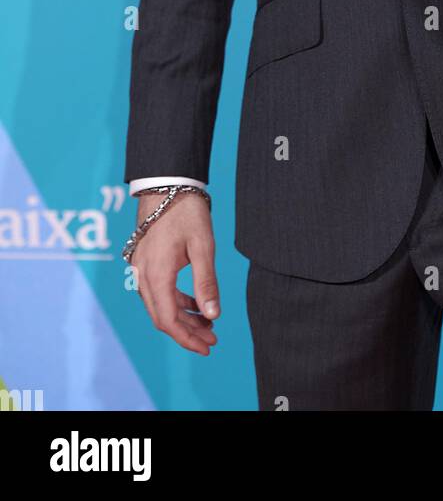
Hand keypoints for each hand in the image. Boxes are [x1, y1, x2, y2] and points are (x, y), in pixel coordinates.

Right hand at [130, 191, 219, 354]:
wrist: (166, 184)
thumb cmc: (186, 212)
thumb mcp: (203, 246)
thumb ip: (206, 283)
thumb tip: (213, 315)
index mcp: (156, 274)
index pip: (169, 320)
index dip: (188, 338)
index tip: (208, 347)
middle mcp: (143, 276)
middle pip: (162, 318)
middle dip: (187, 333)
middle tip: (212, 340)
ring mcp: (141, 269)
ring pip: (159, 306)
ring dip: (182, 318)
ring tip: (208, 324)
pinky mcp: (144, 262)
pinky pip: (157, 292)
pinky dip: (176, 302)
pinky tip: (194, 304)